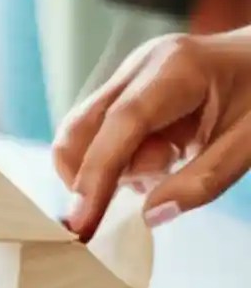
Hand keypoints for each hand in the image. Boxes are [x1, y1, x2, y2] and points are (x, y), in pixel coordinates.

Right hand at [54, 31, 250, 240]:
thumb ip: (206, 179)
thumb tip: (150, 215)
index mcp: (176, 69)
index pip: (121, 123)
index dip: (96, 174)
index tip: (81, 221)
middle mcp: (140, 66)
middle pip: (82, 126)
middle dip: (87, 174)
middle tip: (122, 202)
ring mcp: (129, 74)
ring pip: (85, 133)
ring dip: (113, 166)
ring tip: (169, 163)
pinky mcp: (126, 88)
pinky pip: (102, 132)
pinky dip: (119, 159)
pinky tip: (159, 158)